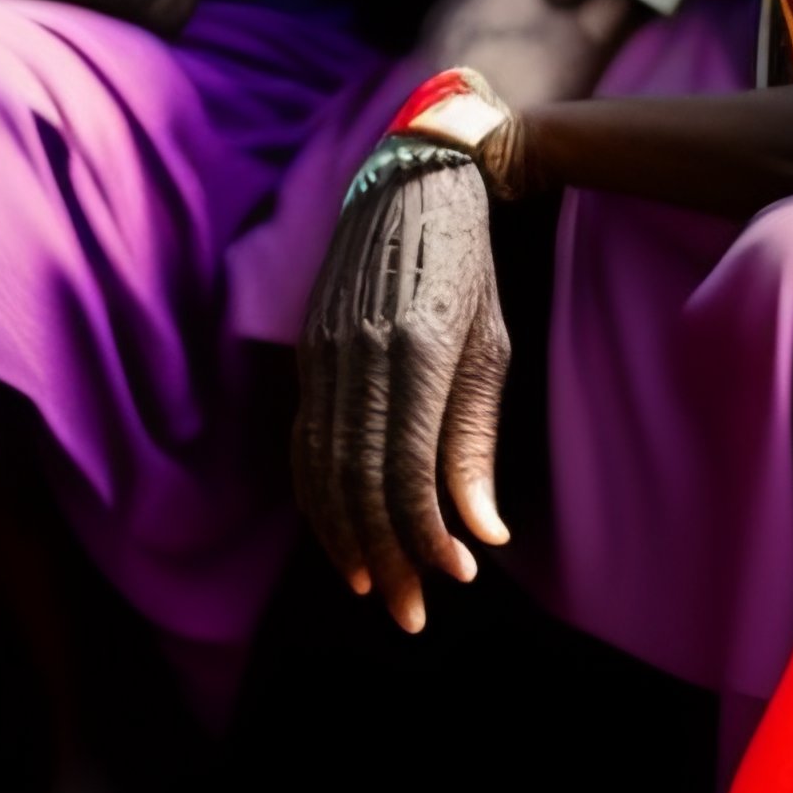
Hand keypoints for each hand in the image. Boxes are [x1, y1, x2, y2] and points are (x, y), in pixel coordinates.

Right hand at [293, 158, 511, 630]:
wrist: (410, 178)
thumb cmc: (468, 262)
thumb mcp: (489, 344)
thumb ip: (474, 440)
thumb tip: (481, 533)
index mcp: (413, 351)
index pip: (407, 472)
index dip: (427, 536)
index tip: (458, 574)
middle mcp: (356, 356)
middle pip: (358, 484)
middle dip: (386, 557)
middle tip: (414, 615)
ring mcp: (321, 354)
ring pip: (320, 471)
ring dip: (347, 540)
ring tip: (380, 588)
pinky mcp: (306, 354)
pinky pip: (303, 442)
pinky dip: (320, 498)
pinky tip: (344, 534)